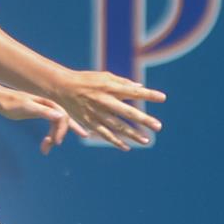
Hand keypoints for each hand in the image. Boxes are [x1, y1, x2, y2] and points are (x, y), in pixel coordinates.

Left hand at [0, 88, 88, 153]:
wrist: (0, 101)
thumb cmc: (12, 102)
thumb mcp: (27, 107)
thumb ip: (44, 111)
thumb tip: (61, 117)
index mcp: (50, 104)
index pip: (63, 118)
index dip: (62, 130)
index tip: (56, 142)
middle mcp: (50, 108)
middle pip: (62, 123)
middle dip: (60, 135)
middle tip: (54, 146)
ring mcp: (46, 113)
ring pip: (56, 128)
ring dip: (53, 139)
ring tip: (44, 150)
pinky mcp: (41, 117)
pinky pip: (51, 128)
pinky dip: (49, 137)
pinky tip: (45, 144)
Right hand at [47, 69, 164, 150]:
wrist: (60, 87)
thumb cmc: (86, 80)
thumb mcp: (105, 76)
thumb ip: (123, 83)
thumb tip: (140, 87)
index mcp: (109, 87)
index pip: (132, 91)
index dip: (148, 94)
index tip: (163, 98)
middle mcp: (104, 100)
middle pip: (127, 111)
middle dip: (143, 119)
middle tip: (158, 126)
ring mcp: (96, 112)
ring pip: (117, 126)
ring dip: (132, 134)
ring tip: (147, 141)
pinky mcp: (89, 122)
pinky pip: (104, 134)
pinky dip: (115, 141)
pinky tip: (127, 147)